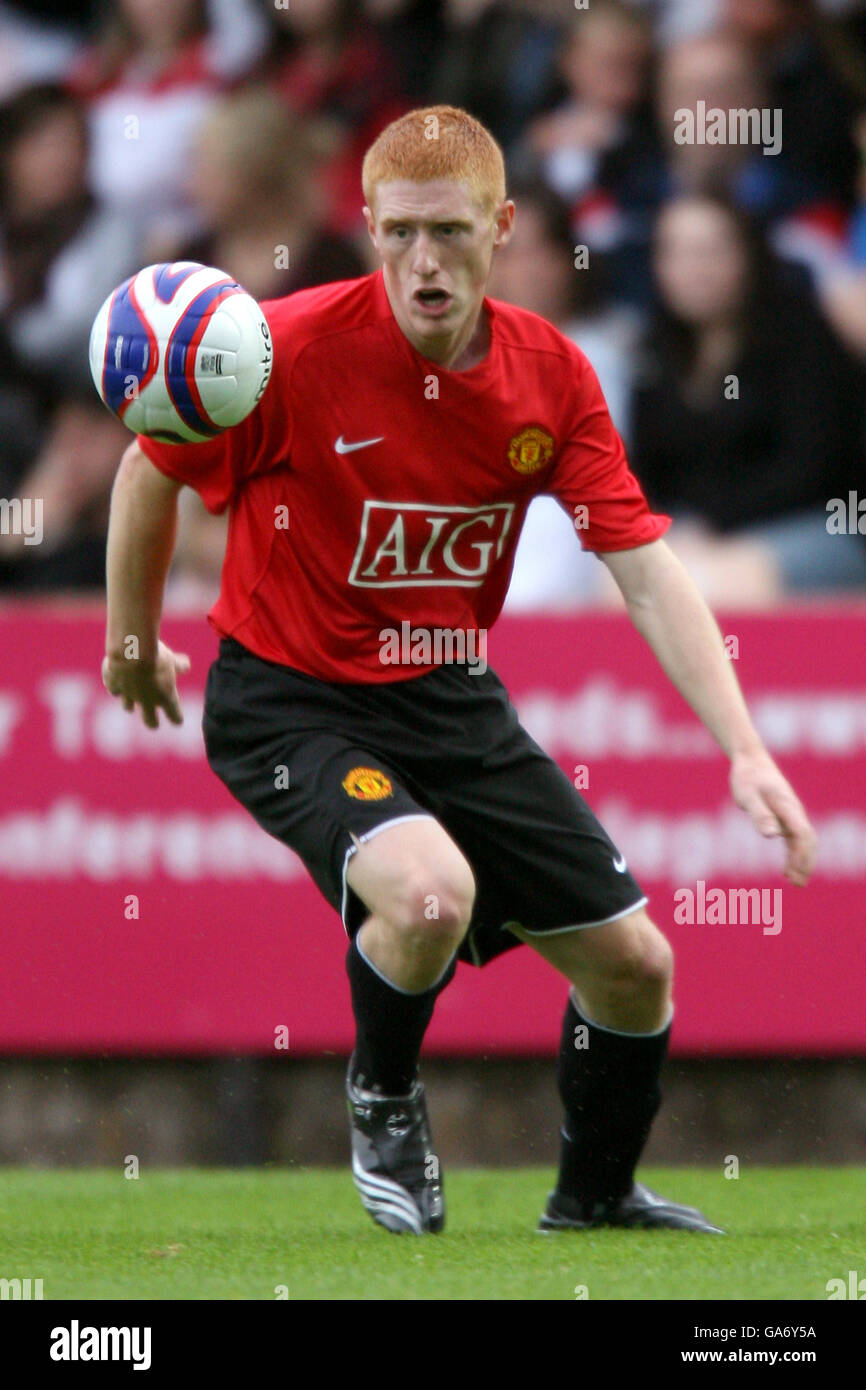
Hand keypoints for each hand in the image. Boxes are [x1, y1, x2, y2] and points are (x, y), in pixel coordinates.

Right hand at [102, 640, 190, 728]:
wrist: (131, 653)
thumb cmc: (155, 656)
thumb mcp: (170, 659)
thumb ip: (178, 665)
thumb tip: (186, 665)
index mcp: (165, 697)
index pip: (174, 716)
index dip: (176, 718)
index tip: (177, 720)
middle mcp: (147, 700)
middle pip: (150, 721)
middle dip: (152, 722)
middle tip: (154, 724)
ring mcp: (129, 695)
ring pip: (128, 707)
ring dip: (130, 706)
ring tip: (130, 706)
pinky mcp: (114, 686)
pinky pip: (114, 690)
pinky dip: (115, 686)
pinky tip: (115, 681)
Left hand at [729, 750, 816, 885]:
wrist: (750, 761)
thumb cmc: (748, 778)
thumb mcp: (748, 796)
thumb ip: (760, 814)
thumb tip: (772, 835)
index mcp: (788, 807)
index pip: (803, 834)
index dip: (802, 855)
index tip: (796, 872)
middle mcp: (794, 812)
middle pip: (808, 841)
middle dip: (806, 862)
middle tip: (798, 883)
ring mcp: (791, 815)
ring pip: (803, 842)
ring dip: (801, 862)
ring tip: (795, 882)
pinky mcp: (784, 816)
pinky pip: (795, 839)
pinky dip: (794, 855)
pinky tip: (787, 869)